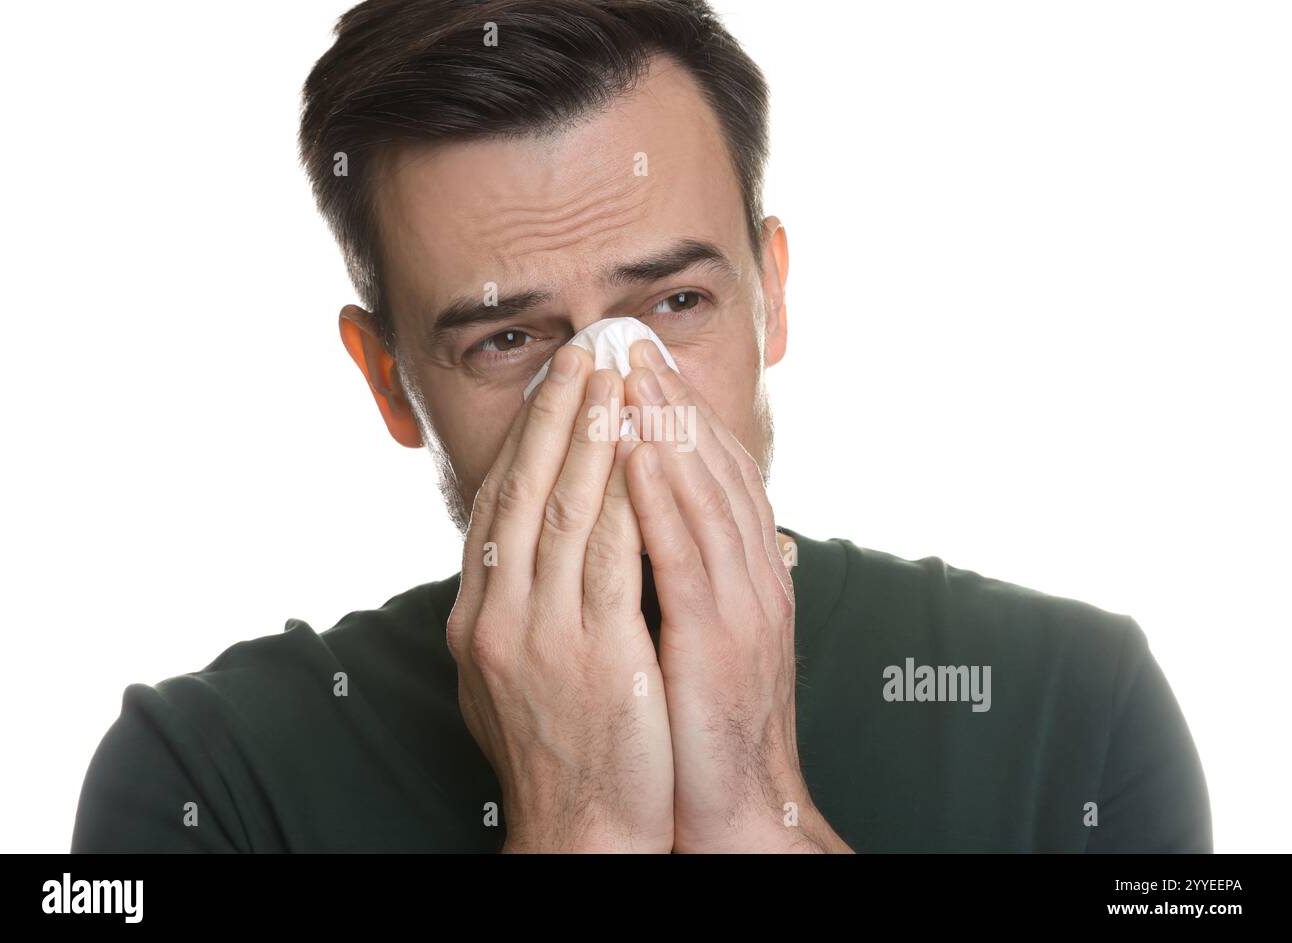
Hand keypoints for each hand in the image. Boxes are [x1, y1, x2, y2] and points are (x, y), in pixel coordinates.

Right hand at [447, 345, 673, 852]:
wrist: (579, 832)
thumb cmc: (557, 753)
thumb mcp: (510, 677)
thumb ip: (515, 610)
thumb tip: (517, 557)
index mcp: (476, 620)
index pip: (497, 509)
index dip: (527, 443)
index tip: (553, 392)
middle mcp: (498, 618)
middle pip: (525, 493)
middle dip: (557, 417)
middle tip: (583, 354)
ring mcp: (543, 636)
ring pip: (565, 510)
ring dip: (593, 436)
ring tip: (616, 378)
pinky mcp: (596, 655)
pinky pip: (612, 555)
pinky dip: (628, 494)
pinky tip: (645, 450)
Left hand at [622, 340, 852, 852]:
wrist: (740, 811)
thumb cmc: (707, 728)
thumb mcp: (704, 640)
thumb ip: (691, 582)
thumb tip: (659, 536)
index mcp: (749, 577)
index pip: (715, 477)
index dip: (681, 415)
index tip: (643, 367)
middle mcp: (754, 578)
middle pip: (714, 470)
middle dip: (672, 401)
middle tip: (632, 343)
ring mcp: (743, 605)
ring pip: (705, 497)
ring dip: (667, 428)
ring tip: (630, 373)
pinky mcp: (720, 640)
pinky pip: (689, 554)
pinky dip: (663, 497)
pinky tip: (636, 452)